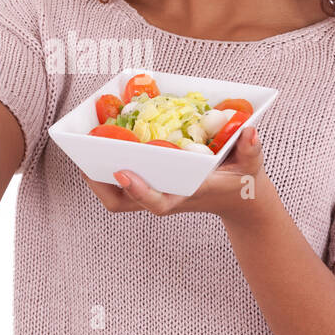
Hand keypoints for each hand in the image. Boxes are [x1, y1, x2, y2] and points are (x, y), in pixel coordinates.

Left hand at [81, 125, 267, 220]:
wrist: (238, 198)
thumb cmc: (242, 180)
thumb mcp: (251, 164)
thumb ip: (252, 149)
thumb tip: (250, 130)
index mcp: (187, 194)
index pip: (158, 202)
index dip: (139, 190)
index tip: (123, 172)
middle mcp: (166, 197)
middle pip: (123, 203)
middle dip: (101, 186)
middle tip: (84, 158)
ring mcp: (156, 195)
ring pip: (116, 198)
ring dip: (96, 178)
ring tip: (82, 149)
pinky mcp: (151, 188)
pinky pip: (120, 185)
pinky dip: (106, 170)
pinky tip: (99, 145)